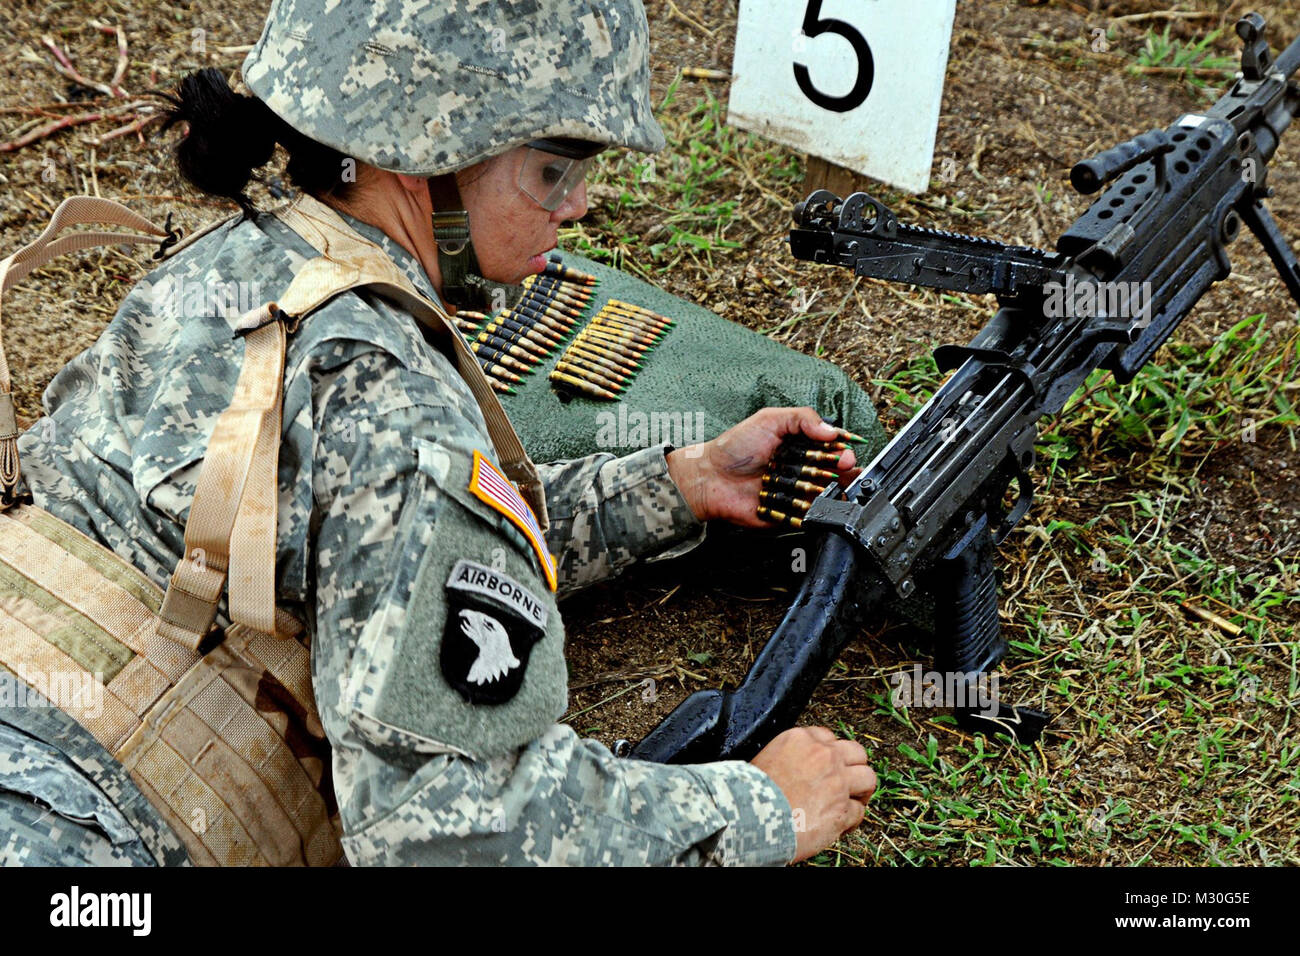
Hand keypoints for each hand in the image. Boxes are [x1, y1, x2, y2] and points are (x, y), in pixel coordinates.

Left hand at [665, 407, 858, 525]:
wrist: (710, 478)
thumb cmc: (735, 447)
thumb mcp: (770, 419)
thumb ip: (803, 419)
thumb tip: (831, 431)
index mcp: (798, 445)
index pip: (830, 447)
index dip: (842, 449)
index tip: (846, 450)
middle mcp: (800, 468)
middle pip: (834, 471)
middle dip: (844, 469)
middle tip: (844, 466)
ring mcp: (796, 491)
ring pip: (827, 493)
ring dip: (837, 490)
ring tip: (838, 484)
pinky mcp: (790, 514)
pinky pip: (811, 515)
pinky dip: (820, 510)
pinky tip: (824, 502)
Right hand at [751, 726, 875, 862]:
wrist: (750, 818)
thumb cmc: (749, 794)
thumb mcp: (764, 759)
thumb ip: (787, 756)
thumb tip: (794, 769)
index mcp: (800, 739)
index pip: (826, 737)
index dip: (828, 753)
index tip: (825, 764)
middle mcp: (823, 755)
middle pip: (856, 752)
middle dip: (853, 766)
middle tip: (847, 780)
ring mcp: (837, 781)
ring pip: (867, 778)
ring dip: (861, 790)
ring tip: (853, 801)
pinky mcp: (842, 809)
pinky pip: (858, 812)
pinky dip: (851, 820)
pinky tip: (841, 826)